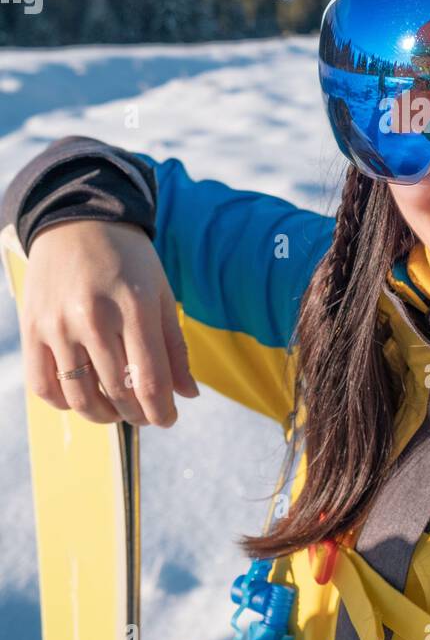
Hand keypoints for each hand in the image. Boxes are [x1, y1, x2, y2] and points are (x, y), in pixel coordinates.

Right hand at [21, 220, 198, 425]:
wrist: (78, 220)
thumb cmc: (128, 259)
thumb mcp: (161, 293)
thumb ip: (174, 346)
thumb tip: (187, 395)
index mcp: (135, 305)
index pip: (150, 380)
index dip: (162, 411)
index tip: (168, 419)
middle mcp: (94, 316)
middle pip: (118, 393)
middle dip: (138, 415)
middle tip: (145, 414)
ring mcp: (58, 324)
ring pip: (81, 398)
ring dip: (104, 416)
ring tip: (117, 410)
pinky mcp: (32, 328)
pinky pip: (44, 386)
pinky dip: (65, 403)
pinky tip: (84, 396)